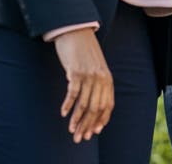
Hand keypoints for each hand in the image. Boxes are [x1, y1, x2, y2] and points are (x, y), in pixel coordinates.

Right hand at [53, 28, 113, 142]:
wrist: (77, 33)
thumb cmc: (86, 54)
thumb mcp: (96, 69)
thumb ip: (98, 85)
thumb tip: (94, 108)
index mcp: (108, 79)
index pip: (108, 105)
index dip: (101, 120)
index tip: (94, 132)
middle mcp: (101, 78)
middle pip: (96, 108)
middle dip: (87, 125)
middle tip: (80, 138)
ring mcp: (89, 75)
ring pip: (84, 104)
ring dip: (77, 120)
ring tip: (71, 130)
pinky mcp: (77, 71)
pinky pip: (73, 93)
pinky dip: (68, 105)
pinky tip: (63, 113)